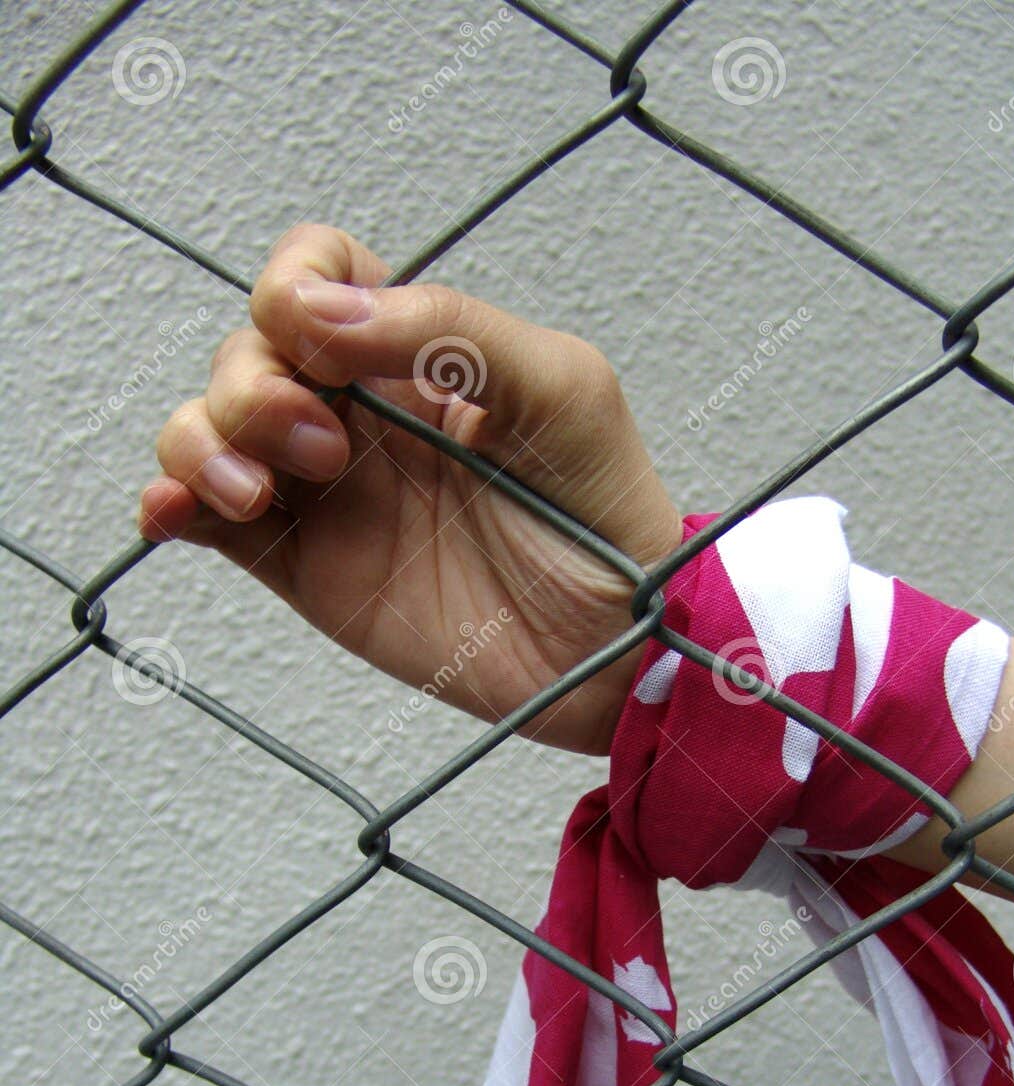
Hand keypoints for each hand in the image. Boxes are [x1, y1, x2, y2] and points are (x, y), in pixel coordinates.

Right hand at [139, 223, 681, 754]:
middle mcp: (359, 413)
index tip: (320, 339)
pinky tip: (173, 513)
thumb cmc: (604, 512)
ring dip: (200, 441)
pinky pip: (210, 524)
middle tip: (327, 449)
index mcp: (418, 355)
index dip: (293, 286)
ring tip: (255, 493)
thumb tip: (315, 310)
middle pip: (247, 353)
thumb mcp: (557, 389)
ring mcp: (327, 492)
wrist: (613, 650)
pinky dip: (169, 505)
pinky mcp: (308, 569)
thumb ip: (448, 330)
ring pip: (209, 430)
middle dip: (253, 385)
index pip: (317, 277)